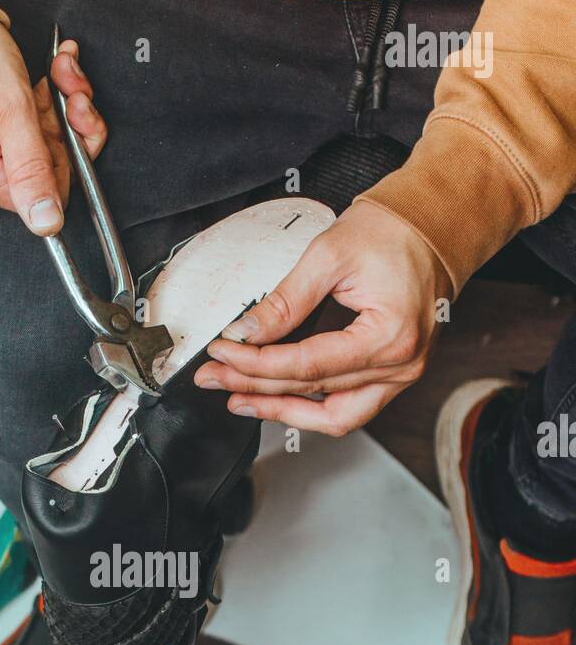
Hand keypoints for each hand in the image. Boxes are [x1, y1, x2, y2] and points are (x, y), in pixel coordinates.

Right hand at [0, 21, 106, 233]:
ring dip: (56, 103)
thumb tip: (47, 225)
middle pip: (47, 166)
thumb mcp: (9, 107)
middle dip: (66, 119)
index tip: (72, 105)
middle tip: (65, 78)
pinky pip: (20, 130)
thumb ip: (31, 168)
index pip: (53, 190)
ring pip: (39, 143)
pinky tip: (43, 73)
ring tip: (57, 66)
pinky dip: (38, 100)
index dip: (73, 148)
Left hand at [193, 202, 450, 434]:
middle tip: (214, 376)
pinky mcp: (390, 377)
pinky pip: (346, 410)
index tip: (221, 354)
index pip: (307, 365)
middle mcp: (400, 366)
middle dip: (256, 384)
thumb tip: (245, 334)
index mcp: (390, 336)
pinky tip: (274, 400)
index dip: (256, 364)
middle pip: (312, 390)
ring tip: (238, 397)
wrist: (430, 228)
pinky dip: (308, 408)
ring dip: (280, 408)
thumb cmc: (392, 234)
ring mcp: (399, 377)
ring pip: (331, 415)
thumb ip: (285, 302)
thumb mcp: (329, 255)